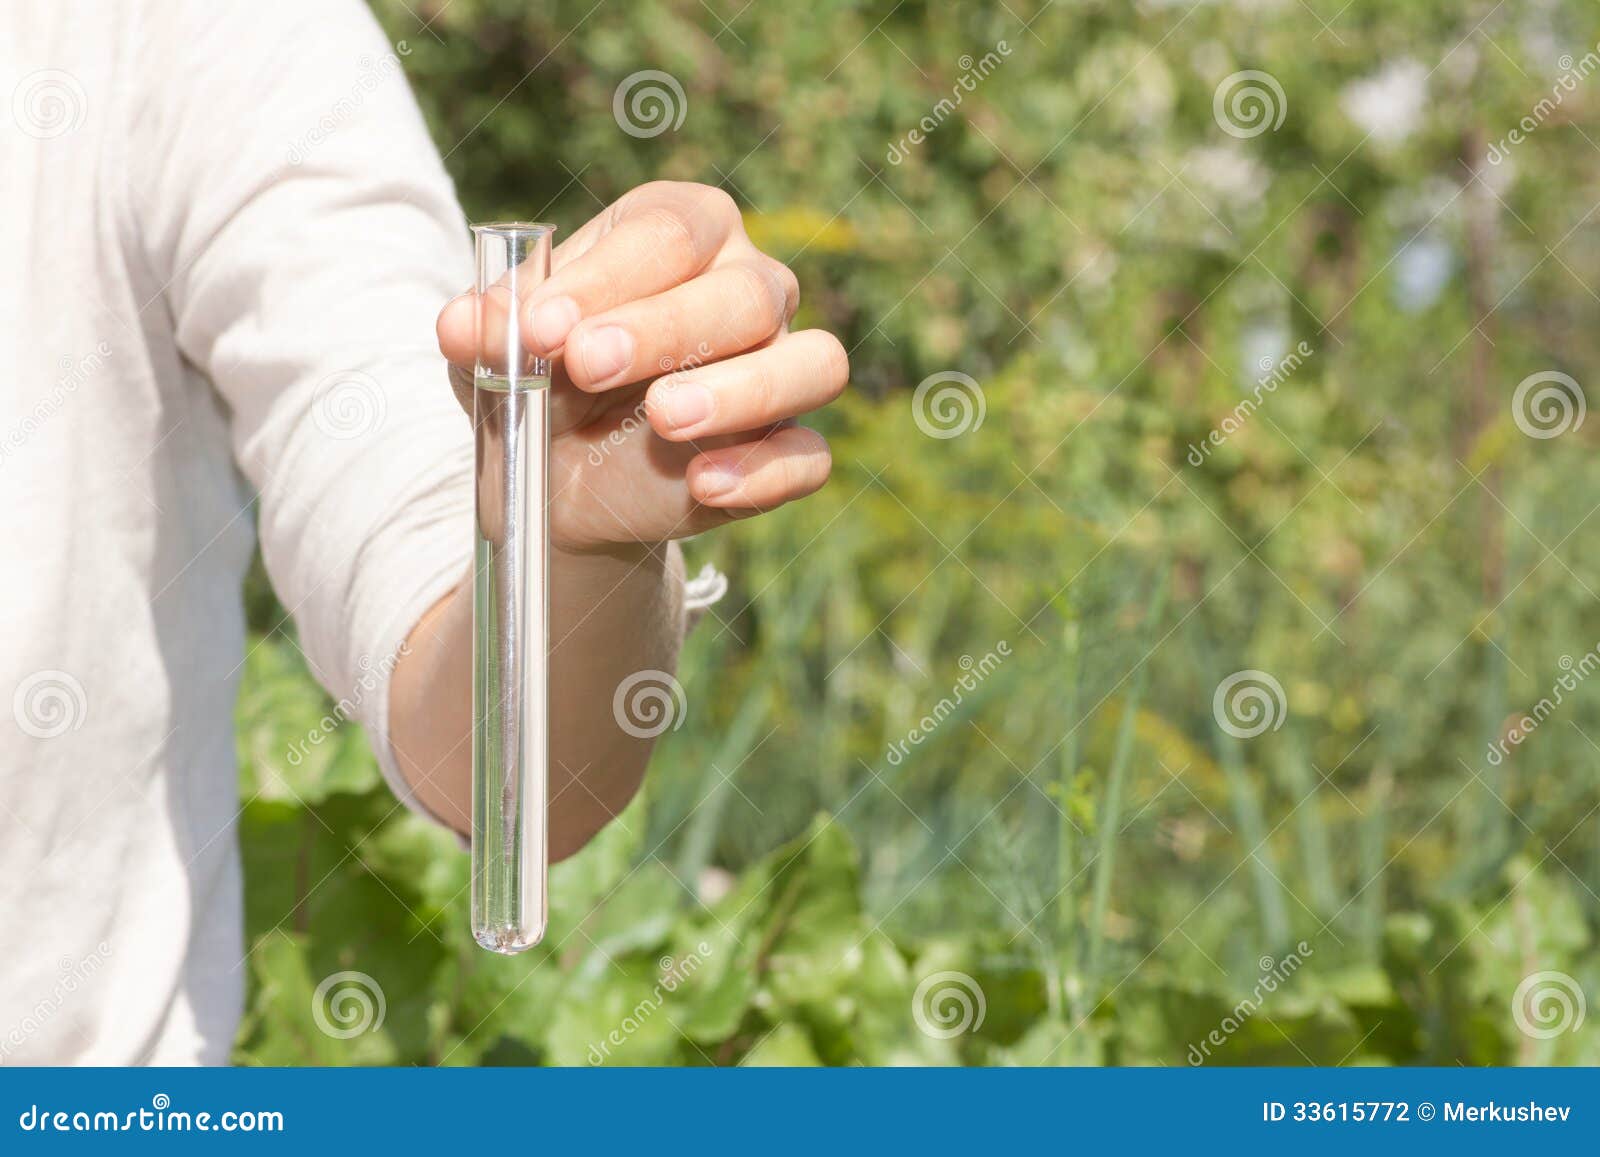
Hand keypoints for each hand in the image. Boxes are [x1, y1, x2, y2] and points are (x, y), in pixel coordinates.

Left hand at [436, 181, 847, 551]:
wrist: (555, 478)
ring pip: (813, 363)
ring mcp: (780, 368)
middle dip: (666, 329)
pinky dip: (764, 471)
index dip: (608, 275)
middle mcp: (749, 287)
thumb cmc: (537, 382)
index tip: (543, 325)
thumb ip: (484, 332)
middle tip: (586, 365)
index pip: (671, 232)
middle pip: (746, 293)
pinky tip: (702, 484)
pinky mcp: (787, 449)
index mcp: (682, 232)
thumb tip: (464, 324)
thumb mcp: (493, 354)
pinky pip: (809, 457)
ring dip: (743, 389)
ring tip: (664, 418)